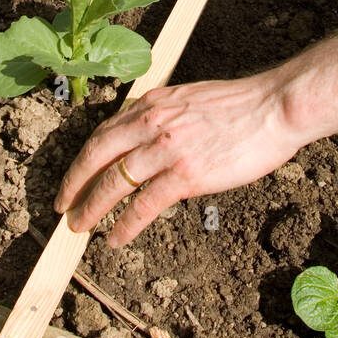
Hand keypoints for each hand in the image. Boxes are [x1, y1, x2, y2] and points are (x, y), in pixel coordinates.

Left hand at [54, 71, 300, 248]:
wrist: (276, 107)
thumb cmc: (245, 106)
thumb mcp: (192, 99)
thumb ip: (167, 116)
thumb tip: (151, 138)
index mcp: (153, 103)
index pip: (105, 131)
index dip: (85, 157)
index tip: (75, 174)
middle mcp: (152, 122)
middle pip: (96, 155)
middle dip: (73, 183)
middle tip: (62, 205)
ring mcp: (166, 149)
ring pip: (112, 183)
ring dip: (90, 207)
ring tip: (78, 226)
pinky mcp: (185, 175)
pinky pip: (142, 205)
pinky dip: (124, 225)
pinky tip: (115, 238)